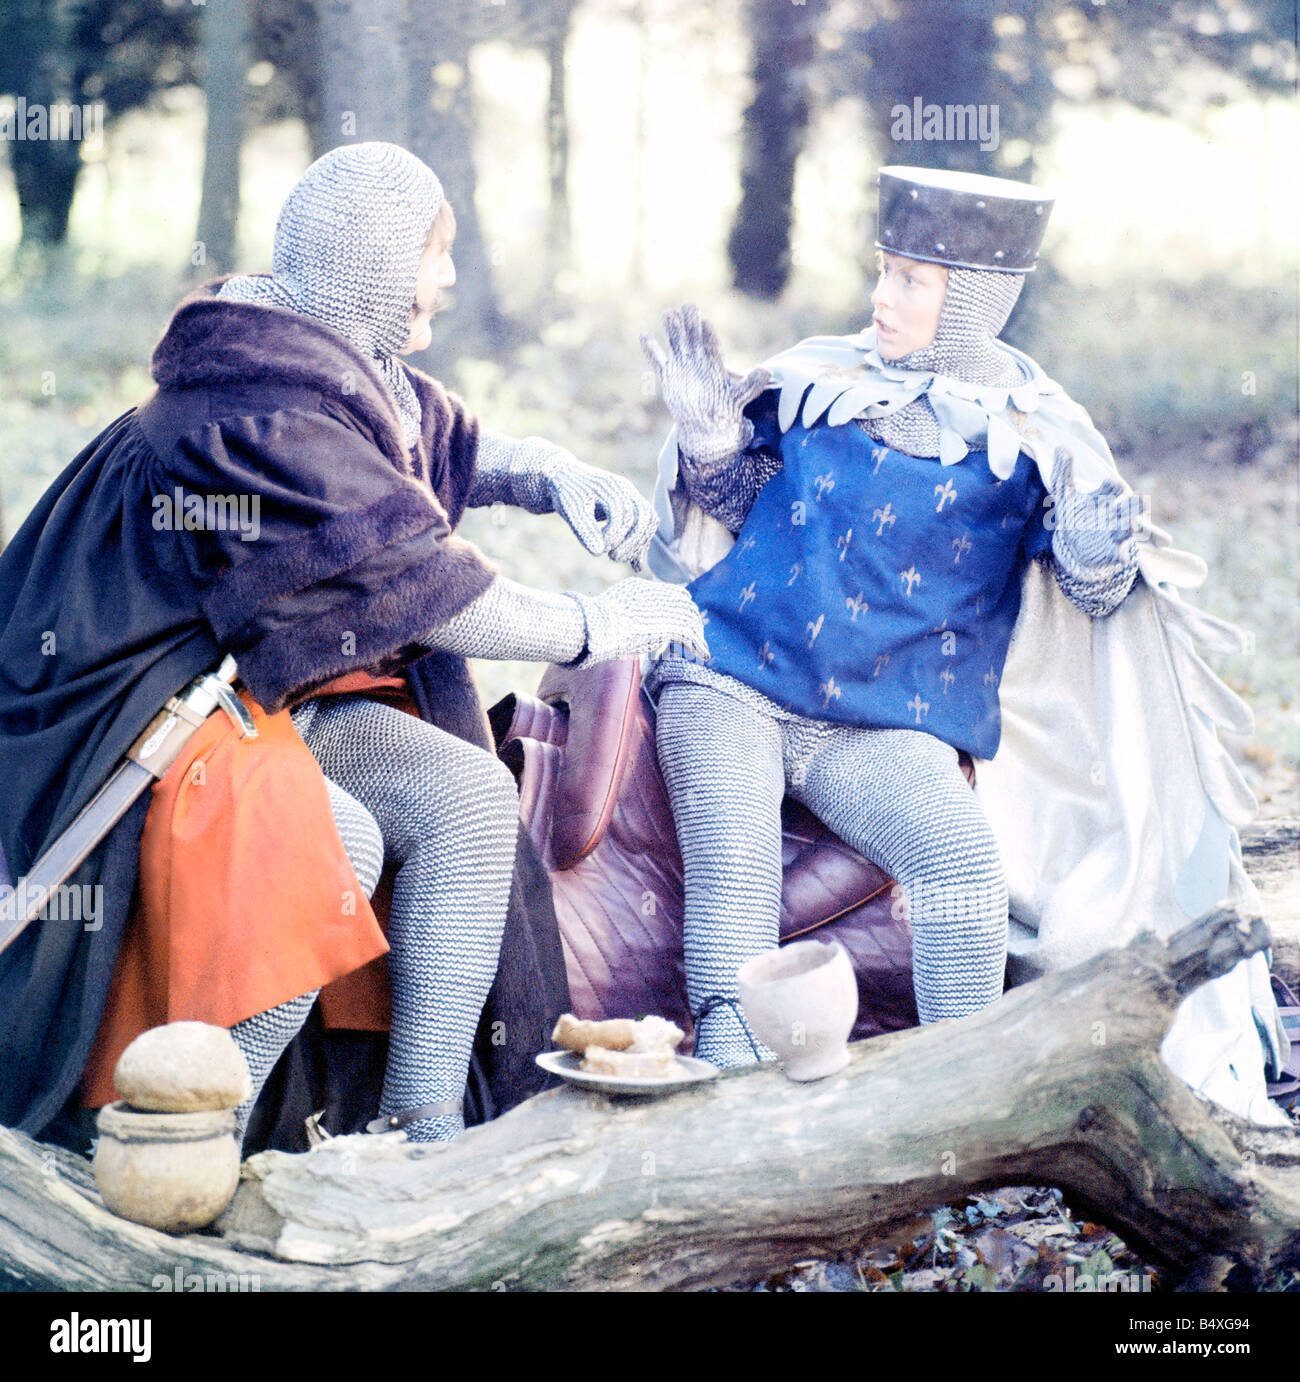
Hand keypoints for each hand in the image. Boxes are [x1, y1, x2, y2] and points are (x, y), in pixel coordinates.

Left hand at [546, 458, 658, 569]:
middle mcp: (627, 491)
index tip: (600, 549)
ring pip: (649, 522)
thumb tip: (598, 552)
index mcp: (613, 487)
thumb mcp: (571, 511)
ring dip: (638, 544)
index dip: (614, 536)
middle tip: (613, 557)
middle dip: (632, 542)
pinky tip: (635, 565)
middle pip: (644, 518)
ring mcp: (633, 499)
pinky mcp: (632, 509)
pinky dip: (640, 545)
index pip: (624, 515)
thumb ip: (584, 530)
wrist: (568, 479)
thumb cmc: (567, 494)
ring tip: (618, 558)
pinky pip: (645, 528)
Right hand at [569, 578, 708, 665]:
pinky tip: (702, 654)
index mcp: (641, 587)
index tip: (688, 617)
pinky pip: (689, 634)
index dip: (683, 605)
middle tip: (697, 636)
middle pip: (685, 604)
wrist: (596, 626)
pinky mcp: (667, 626)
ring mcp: (662, 609)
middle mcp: (655, 595)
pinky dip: (698, 644)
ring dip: (698, 635)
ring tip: (701, 649)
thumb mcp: (605, 610)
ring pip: (690, 619)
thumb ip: (619, 612)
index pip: (673, 592)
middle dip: (693, 620)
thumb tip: (618, 626)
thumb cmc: (593, 624)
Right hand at [640, 304, 770, 463]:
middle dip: (690, 324)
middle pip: (693, 338)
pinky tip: (644, 334)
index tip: (706, 323)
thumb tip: (767, 372)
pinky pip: (658, 360)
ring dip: (672, 329)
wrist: (705, 425)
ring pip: (676, 343)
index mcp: (713, 364)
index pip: (711, 346)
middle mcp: (697, 361)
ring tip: (670, 313)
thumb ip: (752, 385)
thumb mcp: (740, 397)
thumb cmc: (724, 411)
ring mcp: (681, 366)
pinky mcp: (668, 375)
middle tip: (689, 306)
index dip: (708, 335)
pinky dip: (651, 349)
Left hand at [1049, 448, 1147, 577]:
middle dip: (1134, 504)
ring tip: (1131, 525)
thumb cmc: (1075, 514)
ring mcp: (1115, 532)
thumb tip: (1061, 447)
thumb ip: (1063, 472)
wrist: (1073, 544)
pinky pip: (1120, 554)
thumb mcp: (1065, 494)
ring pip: (1127, 528)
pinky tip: (1125, 558)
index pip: (1112, 487)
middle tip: (1138, 500)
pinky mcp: (1111, 551)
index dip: (1111, 485)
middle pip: (1129, 506)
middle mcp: (1115, 513)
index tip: (1110, 482)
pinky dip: (1123, 556)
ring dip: (1130, 526)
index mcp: (1105, 496)